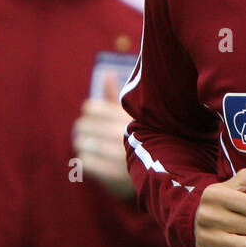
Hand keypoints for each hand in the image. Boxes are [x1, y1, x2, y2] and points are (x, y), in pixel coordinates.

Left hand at [73, 72, 134, 198]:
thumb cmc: (145, 136)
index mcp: (127, 116)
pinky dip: (86, 160)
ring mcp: (117, 155)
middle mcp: (122, 133)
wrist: (163, 171)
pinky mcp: (112, 174)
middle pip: (82, 126)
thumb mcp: (134, 114)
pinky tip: (97, 160)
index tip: (98, 118)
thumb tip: (106, 72)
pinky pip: (84, 161)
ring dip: (85, 146)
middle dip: (85, 130)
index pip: (90, 108)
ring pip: (81, 144)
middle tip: (94, 134)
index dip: (91, 113)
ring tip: (96, 147)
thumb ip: (116, 96)